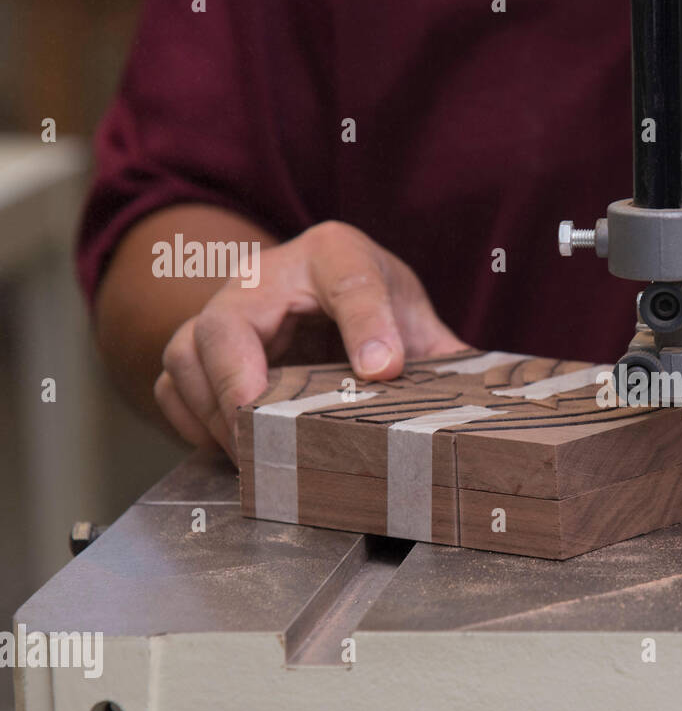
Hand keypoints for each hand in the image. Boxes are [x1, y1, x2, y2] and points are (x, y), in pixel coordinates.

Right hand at [155, 220, 467, 457]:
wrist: (317, 289)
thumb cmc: (368, 299)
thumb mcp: (412, 313)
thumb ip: (438, 350)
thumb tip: (481, 400)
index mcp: (333, 255)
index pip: (349, 279)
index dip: (366, 324)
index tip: (384, 368)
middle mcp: (265, 276)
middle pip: (229, 320)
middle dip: (241, 379)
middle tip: (266, 428)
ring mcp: (222, 311)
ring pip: (186, 356)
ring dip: (215, 413)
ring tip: (257, 456)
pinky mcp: (196, 348)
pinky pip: (171, 386)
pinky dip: (192, 422)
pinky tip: (232, 450)